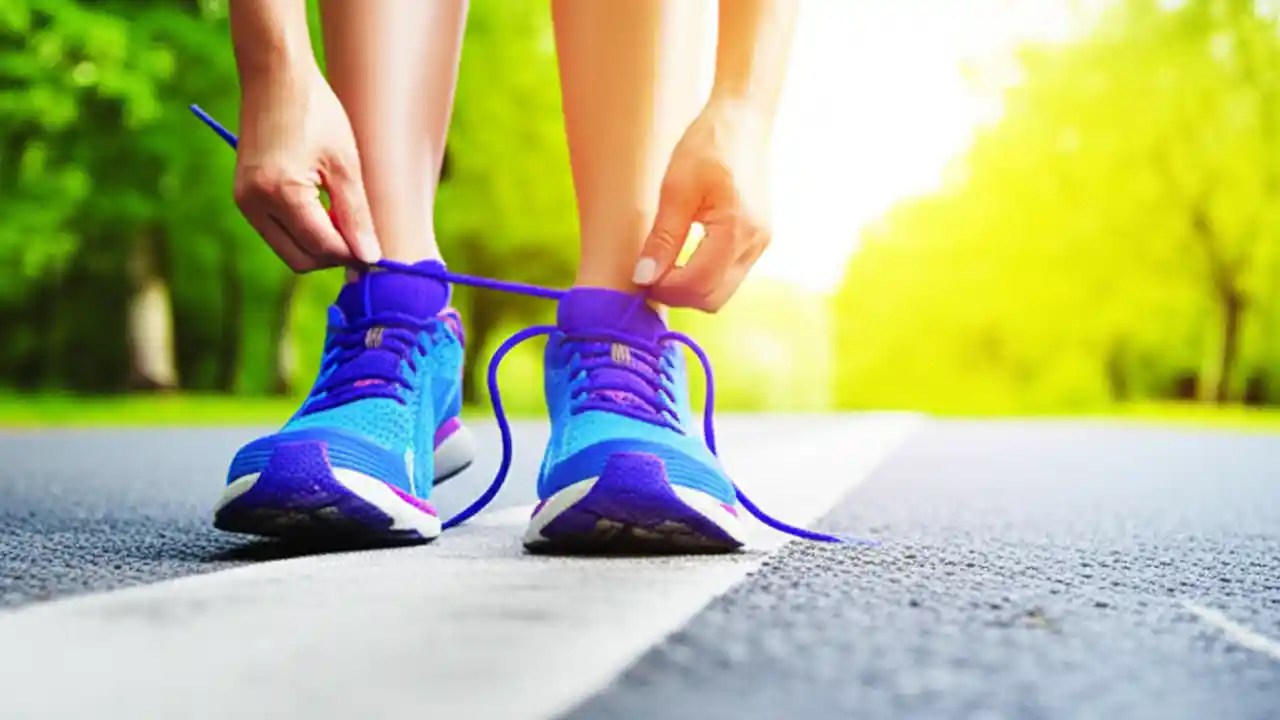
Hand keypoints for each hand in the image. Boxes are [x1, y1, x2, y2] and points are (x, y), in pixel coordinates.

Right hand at [233, 66, 378, 271]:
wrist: (275, 78)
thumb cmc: (316, 113)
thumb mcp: (345, 164)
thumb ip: (356, 215)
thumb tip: (369, 257)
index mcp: (281, 192)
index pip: (322, 247)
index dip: (353, 254)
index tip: (375, 251)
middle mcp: (255, 203)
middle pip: (300, 260)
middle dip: (332, 256)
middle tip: (359, 236)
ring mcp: (244, 201)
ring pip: (287, 250)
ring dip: (317, 246)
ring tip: (341, 217)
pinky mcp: (244, 197)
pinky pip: (276, 233)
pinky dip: (302, 232)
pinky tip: (322, 209)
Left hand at [634, 98, 773, 311]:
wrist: (743, 120)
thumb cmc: (708, 144)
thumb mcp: (676, 189)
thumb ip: (663, 238)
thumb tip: (644, 278)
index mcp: (736, 229)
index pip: (698, 284)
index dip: (665, 288)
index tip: (640, 276)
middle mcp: (755, 243)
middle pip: (713, 299)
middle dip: (678, 295)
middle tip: (649, 276)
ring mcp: (761, 243)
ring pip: (722, 291)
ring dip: (691, 288)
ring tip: (663, 265)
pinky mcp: (758, 239)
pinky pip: (729, 275)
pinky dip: (704, 276)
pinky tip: (683, 257)